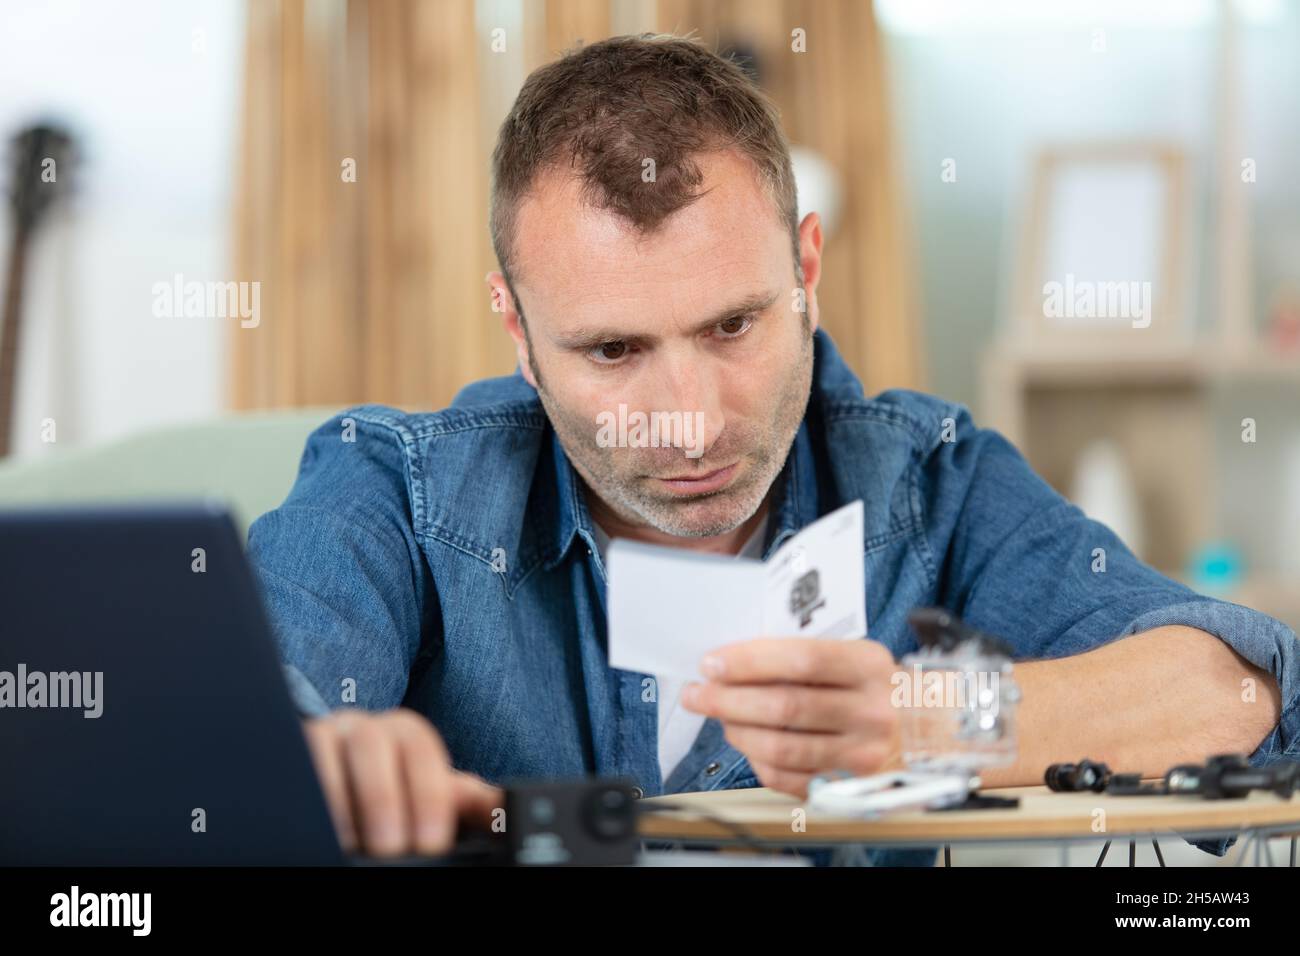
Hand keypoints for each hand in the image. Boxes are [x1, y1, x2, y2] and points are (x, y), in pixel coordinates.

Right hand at [302, 708, 501, 856]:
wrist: (347, 799)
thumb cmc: (401, 796)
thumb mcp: (439, 797)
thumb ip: (476, 802)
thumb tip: (511, 810)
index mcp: (405, 731)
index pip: (420, 746)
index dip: (428, 792)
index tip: (432, 840)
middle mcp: (362, 727)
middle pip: (373, 743)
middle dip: (383, 798)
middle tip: (391, 848)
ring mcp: (321, 737)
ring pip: (325, 746)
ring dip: (337, 798)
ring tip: (349, 843)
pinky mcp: (288, 755)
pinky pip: (293, 762)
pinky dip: (303, 792)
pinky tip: (313, 824)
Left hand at [680, 638, 900, 796]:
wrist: (928, 728)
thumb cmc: (875, 685)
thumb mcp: (853, 654)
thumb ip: (802, 654)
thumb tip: (733, 661)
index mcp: (869, 665)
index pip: (801, 659)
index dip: (749, 662)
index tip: (712, 663)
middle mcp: (871, 711)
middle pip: (784, 706)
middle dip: (728, 700)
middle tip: (699, 694)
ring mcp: (863, 753)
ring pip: (782, 747)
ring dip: (738, 731)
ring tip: (721, 718)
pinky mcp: (850, 786)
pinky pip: (790, 779)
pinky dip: (758, 762)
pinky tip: (748, 744)